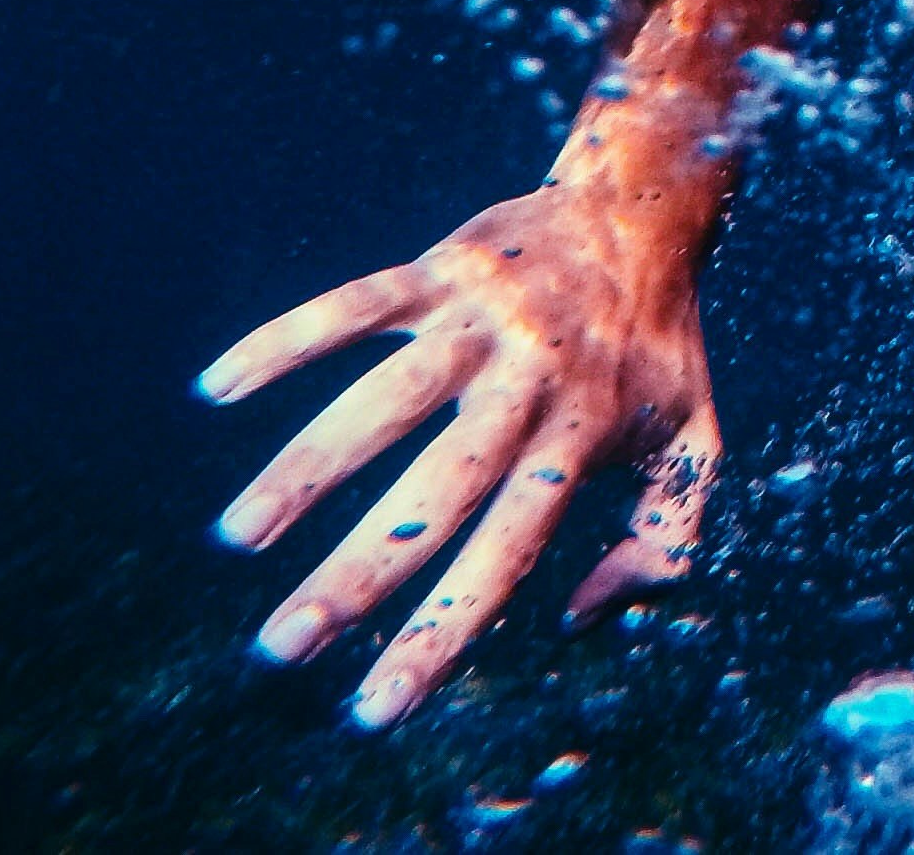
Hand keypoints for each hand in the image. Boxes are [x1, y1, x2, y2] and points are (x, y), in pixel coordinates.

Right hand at [197, 177, 722, 726]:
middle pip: (432, 494)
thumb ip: (668, 540)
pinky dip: (285, 340)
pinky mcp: (443, 271)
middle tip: (279, 646)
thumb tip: (580, 619)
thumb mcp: (695, 441)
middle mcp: (528, 385)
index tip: (374, 707)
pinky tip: (218, 386)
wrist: (647, 205)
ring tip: (240, 535)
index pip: (505, 555)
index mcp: (580, 440)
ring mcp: (483, 324)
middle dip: (354, 576)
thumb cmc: (658, 344)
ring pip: (381, 404)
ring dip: (305, 470)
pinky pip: (353, 305)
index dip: (439, 632)